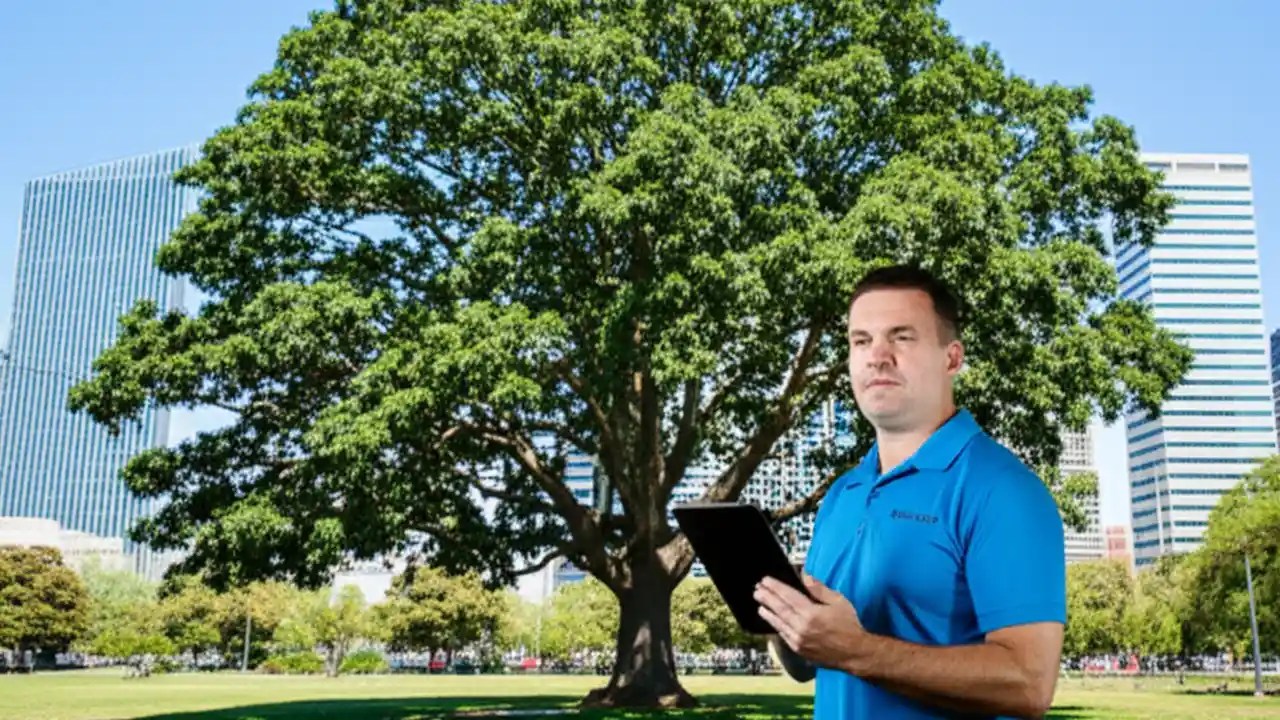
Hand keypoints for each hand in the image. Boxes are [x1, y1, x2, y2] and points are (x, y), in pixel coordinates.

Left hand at [754, 573, 872, 670]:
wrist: (854, 653)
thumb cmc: (849, 626)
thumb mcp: (839, 602)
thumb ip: (820, 590)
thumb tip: (805, 577)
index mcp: (812, 614)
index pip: (788, 597)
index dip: (775, 588)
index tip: (765, 581)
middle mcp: (802, 628)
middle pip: (780, 610)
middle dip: (767, 598)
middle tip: (757, 590)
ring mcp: (799, 641)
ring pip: (779, 624)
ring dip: (768, 613)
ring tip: (759, 604)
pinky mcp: (799, 650)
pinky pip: (784, 636)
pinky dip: (776, 626)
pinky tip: (772, 620)